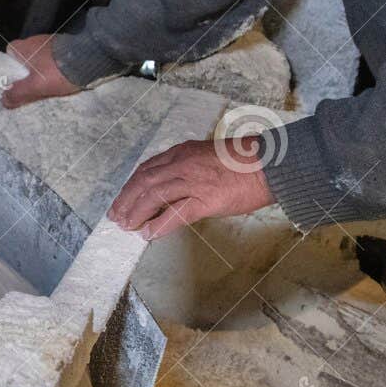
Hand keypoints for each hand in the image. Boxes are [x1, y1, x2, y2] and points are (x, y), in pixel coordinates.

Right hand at [2, 35, 80, 108]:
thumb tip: (3, 100)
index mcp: (23, 46)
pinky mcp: (65, 46)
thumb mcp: (36, 86)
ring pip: (40, 59)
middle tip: (30, 87)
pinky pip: (54, 58)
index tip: (14, 80)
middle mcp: (35, 40)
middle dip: (27, 72)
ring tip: (46, 86)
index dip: (10, 67)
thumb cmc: (58, 70)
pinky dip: (55, 68)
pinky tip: (60, 78)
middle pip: (25, 58)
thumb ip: (18, 93)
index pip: (9, 54)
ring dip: (42, 71)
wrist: (89, 58)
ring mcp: (51, 42)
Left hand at [106, 136, 274, 239]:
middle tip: (116, 216)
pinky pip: (176, 213)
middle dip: (126, 200)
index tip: (122, 199)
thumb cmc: (242, 162)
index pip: (147, 169)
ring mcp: (193, 181)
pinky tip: (150, 234)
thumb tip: (173, 189)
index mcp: (181, 152)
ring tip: (128, 226)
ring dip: (137, 212)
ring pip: (154, 196)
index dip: (131, 186)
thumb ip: (187, 168)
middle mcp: (182, 164)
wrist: (269, 164)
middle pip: (144, 182)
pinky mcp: (206, 199)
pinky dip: (160, 224)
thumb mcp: (206, 156)